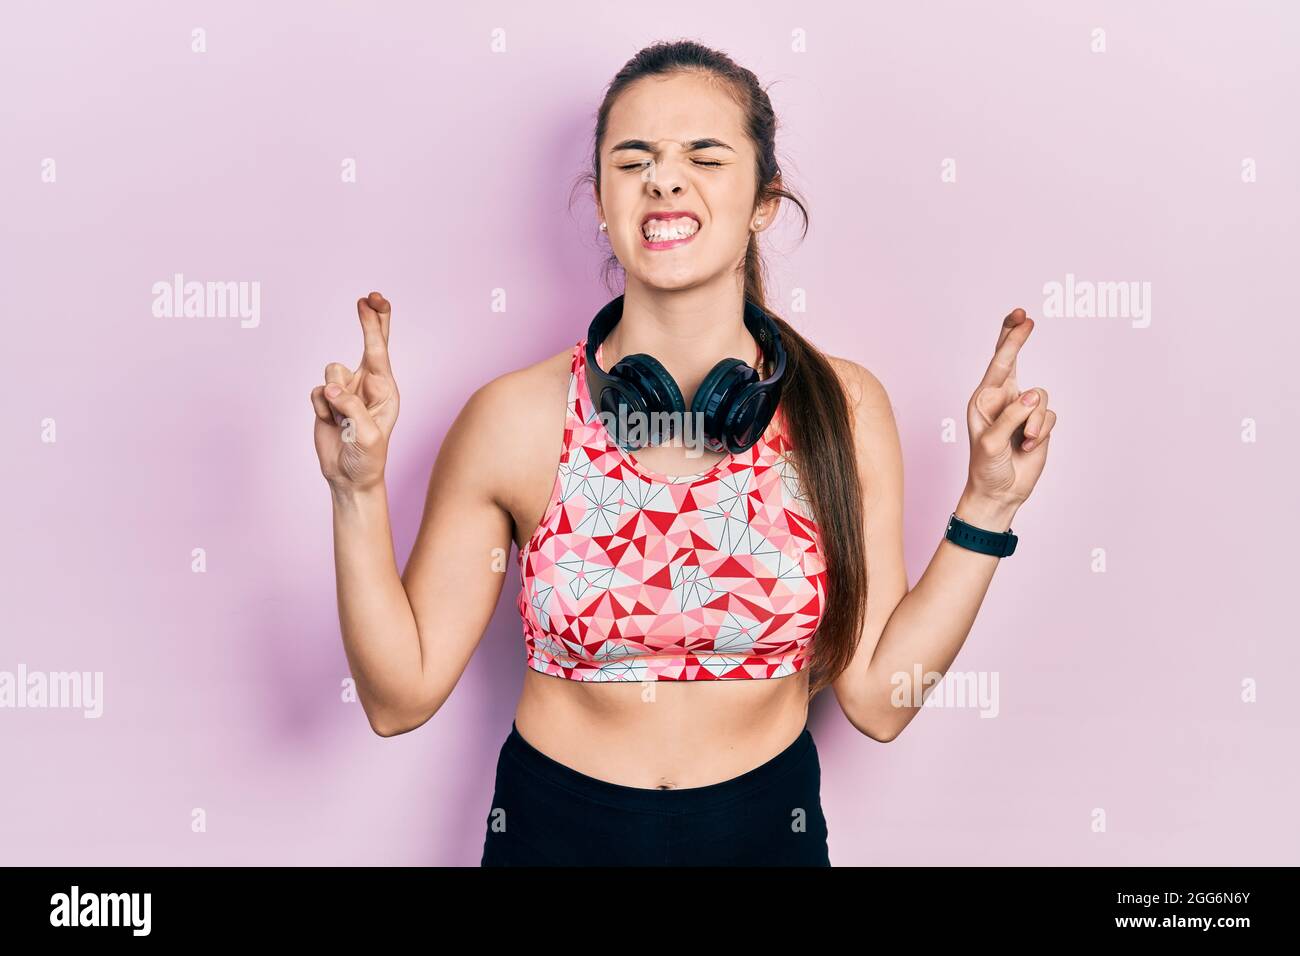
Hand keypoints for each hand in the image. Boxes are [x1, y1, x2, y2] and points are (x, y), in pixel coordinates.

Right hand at [310, 292, 399, 491]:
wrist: (349, 478)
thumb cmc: (368, 458)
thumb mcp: (366, 436)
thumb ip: (351, 408)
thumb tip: (331, 387)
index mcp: (385, 390)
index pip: (379, 351)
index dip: (374, 325)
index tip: (370, 301)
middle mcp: (368, 385)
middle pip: (368, 344)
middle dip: (369, 322)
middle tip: (368, 298)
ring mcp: (347, 391)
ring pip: (331, 371)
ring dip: (333, 395)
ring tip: (341, 420)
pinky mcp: (327, 400)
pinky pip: (315, 391)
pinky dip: (320, 408)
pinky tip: (330, 423)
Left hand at [965, 307, 1056, 506]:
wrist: (1000, 491)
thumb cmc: (986, 467)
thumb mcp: (991, 443)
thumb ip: (1011, 417)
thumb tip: (1032, 396)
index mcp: (983, 399)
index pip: (998, 363)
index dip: (1011, 340)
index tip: (1024, 321)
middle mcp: (1002, 399)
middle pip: (1013, 360)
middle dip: (1016, 338)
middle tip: (1025, 317)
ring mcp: (1021, 410)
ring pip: (1041, 398)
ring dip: (1034, 423)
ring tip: (1021, 442)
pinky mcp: (1038, 423)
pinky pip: (1050, 417)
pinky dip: (1041, 433)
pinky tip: (1027, 447)